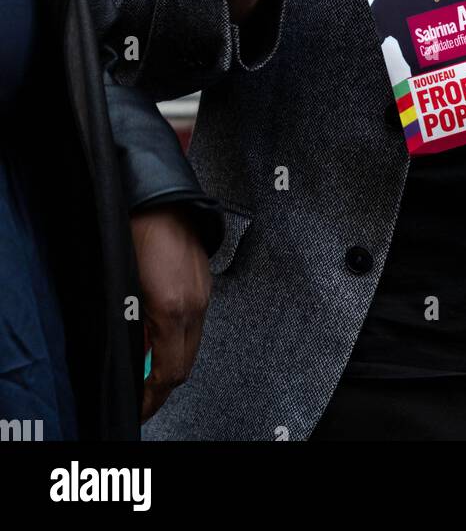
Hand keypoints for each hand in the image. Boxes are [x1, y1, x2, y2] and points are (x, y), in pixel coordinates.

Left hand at [131, 205, 212, 421]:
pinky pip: (195, 325)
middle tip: (141, 396)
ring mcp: (204, 294)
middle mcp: (195, 305)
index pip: (169, 373)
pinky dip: (178, 340)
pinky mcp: (204, 284)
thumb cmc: (135, 233)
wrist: (159, 198)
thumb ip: (132, 330)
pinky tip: (159, 336)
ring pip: (192, 346)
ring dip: (170, 362)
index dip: (151, 397)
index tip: (138, 407)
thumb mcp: (123, 289)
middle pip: (185, 366)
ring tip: (146, 367)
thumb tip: (132, 359)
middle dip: (162, 386)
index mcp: (173, 308)